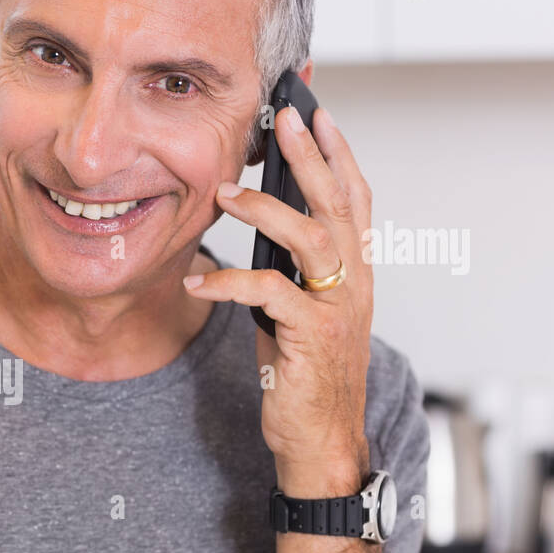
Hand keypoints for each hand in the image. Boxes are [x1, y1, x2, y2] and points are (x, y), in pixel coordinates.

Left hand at [184, 105, 372, 497]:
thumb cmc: (305, 373)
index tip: (318, 114)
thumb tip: (259, 227)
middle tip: (286, 119)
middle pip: (339, 203)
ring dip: (266, 209)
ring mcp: (338, 308)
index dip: (340, 155)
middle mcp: (355, 283)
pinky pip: (270, 293)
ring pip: (313, 237)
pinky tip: (198, 281)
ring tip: (224, 193)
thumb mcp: (298, 310)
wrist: (320, 438)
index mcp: (355, 272)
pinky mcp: (312, 336)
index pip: (355, 199)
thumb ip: (291, 269)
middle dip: (313, 156)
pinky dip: (229, 283)